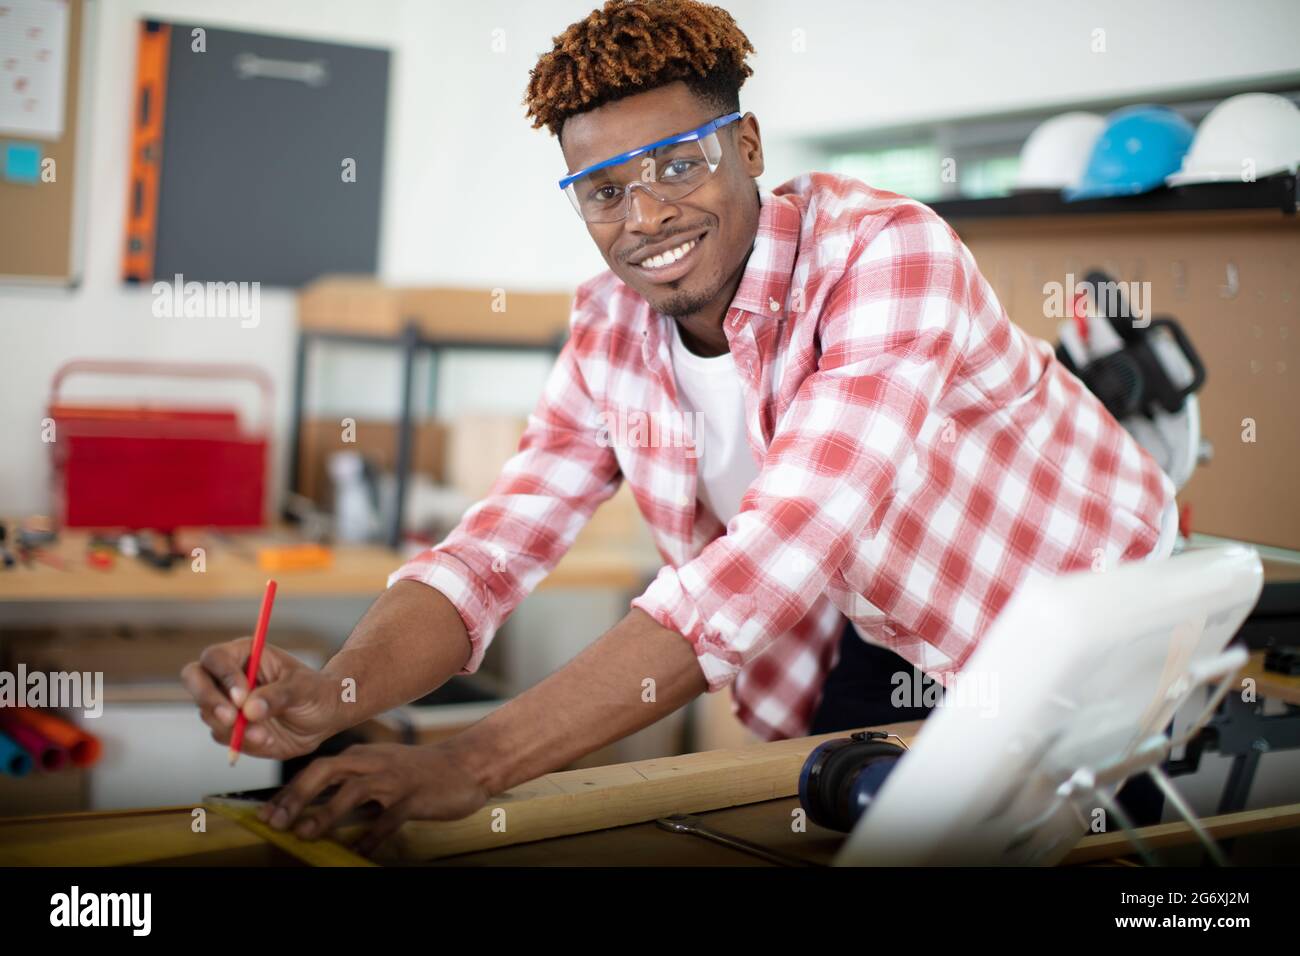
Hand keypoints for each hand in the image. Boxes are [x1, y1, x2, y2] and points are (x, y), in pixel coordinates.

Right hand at [180, 637, 340, 760]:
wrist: (323, 717)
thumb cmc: (315, 692)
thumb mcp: (304, 688)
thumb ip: (278, 695)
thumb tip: (249, 709)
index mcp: (244, 654)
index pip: (215, 657)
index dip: (223, 676)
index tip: (242, 697)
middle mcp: (228, 676)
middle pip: (194, 679)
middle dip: (209, 700)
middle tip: (232, 718)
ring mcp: (225, 702)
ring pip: (208, 713)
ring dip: (233, 728)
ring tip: (265, 734)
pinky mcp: (229, 728)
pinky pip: (222, 736)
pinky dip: (241, 742)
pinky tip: (267, 740)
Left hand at [257, 742, 488, 855]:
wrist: (465, 765)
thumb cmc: (418, 772)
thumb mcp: (381, 768)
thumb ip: (350, 782)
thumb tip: (312, 808)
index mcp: (362, 755)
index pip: (317, 768)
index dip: (289, 791)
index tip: (266, 813)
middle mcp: (374, 762)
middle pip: (327, 771)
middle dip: (297, 796)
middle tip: (276, 820)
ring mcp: (395, 779)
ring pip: (354, 791)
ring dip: (326, 812)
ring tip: (306, 832)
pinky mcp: (414, 797)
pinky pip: (388, 820)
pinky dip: (371, 837)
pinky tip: (358, 852)